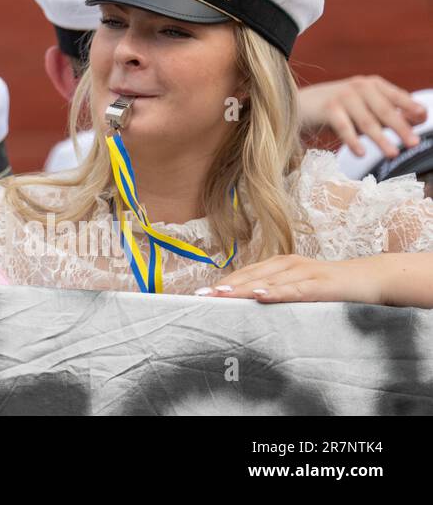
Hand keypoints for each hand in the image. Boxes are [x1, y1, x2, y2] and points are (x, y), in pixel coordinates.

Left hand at [195, 253, 386, 304]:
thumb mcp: (299, 288)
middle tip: (201, 296)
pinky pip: (295, 289)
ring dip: (243, 289)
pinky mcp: (320, 285)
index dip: (223, 283)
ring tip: (221, 295)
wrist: (369, 278)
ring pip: (268, 281)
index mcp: (280, 265)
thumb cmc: (330, 287)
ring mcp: (304, 273)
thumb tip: (250, 305)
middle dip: (225, 286)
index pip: (245, 274)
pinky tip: (261, 296)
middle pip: (251, 276)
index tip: (199, 293)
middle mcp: (288, 265)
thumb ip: (277, 293)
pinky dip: (277, 292)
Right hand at [297, 76, 427, 158]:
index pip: (397, 96)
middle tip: (413, 143)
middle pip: (385, 110)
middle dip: (401, 127)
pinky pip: (344, 127)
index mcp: (373, 85)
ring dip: (381, 139)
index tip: (423, 118)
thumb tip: (420, 119)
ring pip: (367, 121)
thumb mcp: (366, 108)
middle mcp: (359, 87)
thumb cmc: (339, 109)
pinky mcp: (328, 108)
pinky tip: (361, 153)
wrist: (302, 104)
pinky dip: (353, 141)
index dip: (411, 107)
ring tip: (392, 154)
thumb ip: (389, 113)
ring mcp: (343, 96)